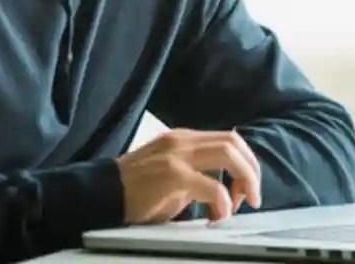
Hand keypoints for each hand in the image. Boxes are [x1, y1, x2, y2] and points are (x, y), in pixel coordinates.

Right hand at [116, 128, 262, 223]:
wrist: (102, 193)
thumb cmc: (136, 190)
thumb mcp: (173, 174)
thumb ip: (198, 174)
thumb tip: (228, 189)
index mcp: (185, 139)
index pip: (230, 140)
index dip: (246, 164)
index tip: (245, 190)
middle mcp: (183, 141)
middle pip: (234, 143)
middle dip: (252, 172)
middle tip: (252, 198)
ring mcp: (177, 155)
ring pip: (228, 155)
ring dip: (244, 181)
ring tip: (238, 206)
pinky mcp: (171, 175)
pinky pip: (211, 184)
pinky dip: (223, 200)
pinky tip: (219, 215)